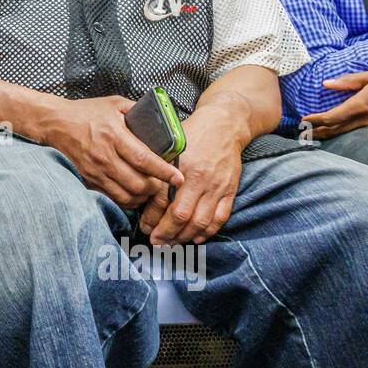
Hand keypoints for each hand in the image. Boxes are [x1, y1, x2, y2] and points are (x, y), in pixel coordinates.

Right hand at [36, 96, 184, 208]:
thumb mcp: (114, 103)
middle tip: (163, 182)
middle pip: (138, 183)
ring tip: (149, 189)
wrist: (56, 123)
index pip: (144, 159)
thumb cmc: (86, 112)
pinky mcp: (89, 179)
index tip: (178, 178)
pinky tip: (133, 192)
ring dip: (142, 196)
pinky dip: (127, 199)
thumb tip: (160, 118)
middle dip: (156, 187)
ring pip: (126, 195)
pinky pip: (113, 197)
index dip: (164, 172)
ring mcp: (95, 171)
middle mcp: (104, 156)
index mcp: (114, 135)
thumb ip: (137, 111)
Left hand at [141, 108, 241, 245]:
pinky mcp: (230, 190)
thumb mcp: (169, 144)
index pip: (164, 201)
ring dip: (185, 237)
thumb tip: (137, 187)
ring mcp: (217, 186)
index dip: (153, 219)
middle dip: (166, 233)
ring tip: (172, 243)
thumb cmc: (191, 133)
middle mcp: (200, 179)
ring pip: (201, 222)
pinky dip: (207, 232)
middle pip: (182, 216)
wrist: (224, 125)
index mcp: (181, 166)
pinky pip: (219, 218)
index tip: (145, 227)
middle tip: (156, 242)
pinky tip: (195, 238)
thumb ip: (155, 165)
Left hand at [303, 70, 367, 138]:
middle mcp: (366, 118)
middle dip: (317, 132)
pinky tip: (337, 131)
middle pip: (336, 129)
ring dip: (328, 134)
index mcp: (362, 104)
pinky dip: (342, 132)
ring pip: (345, 132)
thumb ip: (349, 80)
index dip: (316, 119)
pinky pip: (356, 131)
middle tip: (301, 133)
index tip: (303, 119)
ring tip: (312, 135)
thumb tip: (326, 83)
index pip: (333, 116)